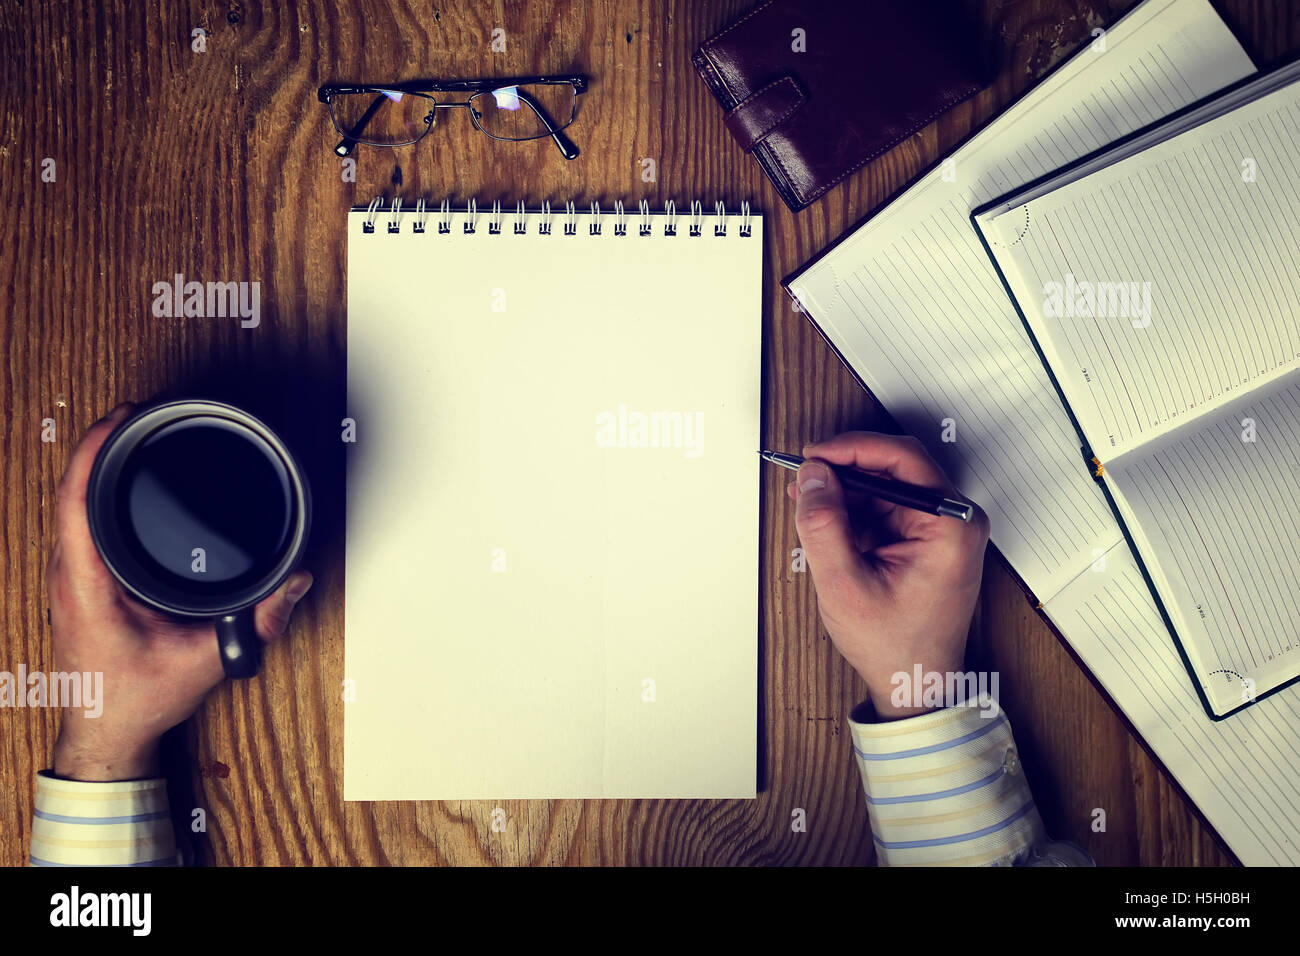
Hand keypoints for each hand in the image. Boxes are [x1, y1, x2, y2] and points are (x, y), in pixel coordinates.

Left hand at [47, 403, 312, 780]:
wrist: (107, 733)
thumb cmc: (136, 700)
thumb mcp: (205, 659)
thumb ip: (256, 622)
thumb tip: (292, 584)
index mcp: (88, 588)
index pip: (76, 502)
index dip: (94, 452)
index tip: (118, 419)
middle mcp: (69, 577)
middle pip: (69, 491)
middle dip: (99, 444)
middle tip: (132, 413)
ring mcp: (67, 579)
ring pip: (69, 506)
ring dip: (93, 467)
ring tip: (123, 433)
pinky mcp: (76, 583)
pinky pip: (75, 523)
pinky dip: (92, 491)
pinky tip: (114, 479)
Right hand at [789, 432, 988, 719]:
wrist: (915, 682)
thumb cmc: (895, 645)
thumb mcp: (845, 585)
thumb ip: (824, 525)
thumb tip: (813, 477)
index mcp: (951, 526)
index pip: (903, 459)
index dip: (852, 449)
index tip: (815, 456)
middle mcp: (955, 520)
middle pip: (894, 467)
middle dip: (844, 469)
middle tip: (805, 479)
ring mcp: (943, 528)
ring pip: (886, 485)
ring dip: (845, 490)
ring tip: (808, 504)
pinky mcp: (926, 538)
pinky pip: (887, 507)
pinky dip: (855, 510)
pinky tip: (827, 521)